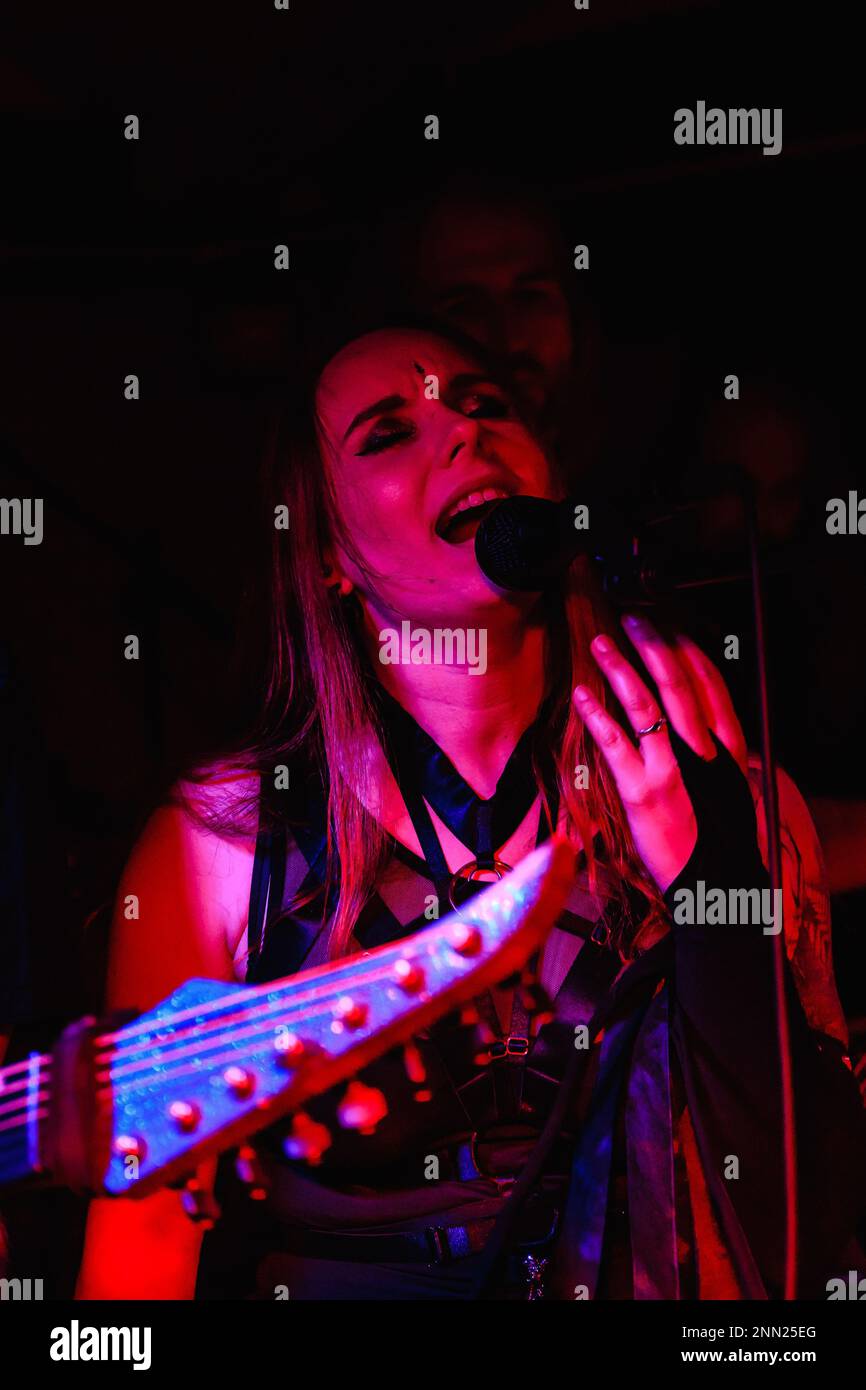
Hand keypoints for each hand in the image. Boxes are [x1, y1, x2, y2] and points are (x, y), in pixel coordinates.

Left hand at [573, 614, 748, 893]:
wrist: (714, 884)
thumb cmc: (717, 838)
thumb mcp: (729, 790)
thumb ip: (716, 754)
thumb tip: (701, 724)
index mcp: (726, 749)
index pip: (711, 686)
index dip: (689, 652)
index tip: (670, 626)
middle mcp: (702, 753)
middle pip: (678, 685)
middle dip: (655, 646)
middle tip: (634, 618)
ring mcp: (670, 770)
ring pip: (645, 706)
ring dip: (621, 669)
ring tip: (601, 644)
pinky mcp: (641, 791)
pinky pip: (615, 743)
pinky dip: (597, 714)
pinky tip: (582, 694)